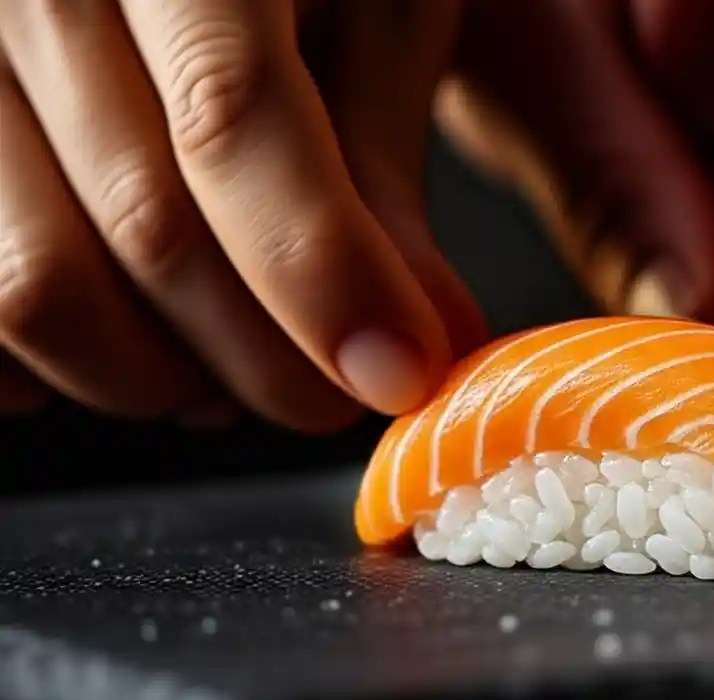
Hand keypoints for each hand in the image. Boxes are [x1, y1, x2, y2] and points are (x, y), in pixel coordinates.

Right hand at [0, 0, 485, 431]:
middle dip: (270, 356)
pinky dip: (58, 369)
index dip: (323, 269)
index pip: (229, 115)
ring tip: (236, 368)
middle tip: (339, 392)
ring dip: (161, 378)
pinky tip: (139, 343)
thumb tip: (420, 341)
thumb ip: (381, 169)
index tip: (398, 371)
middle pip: (146, 226)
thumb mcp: (375, 16)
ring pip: (35, 287)